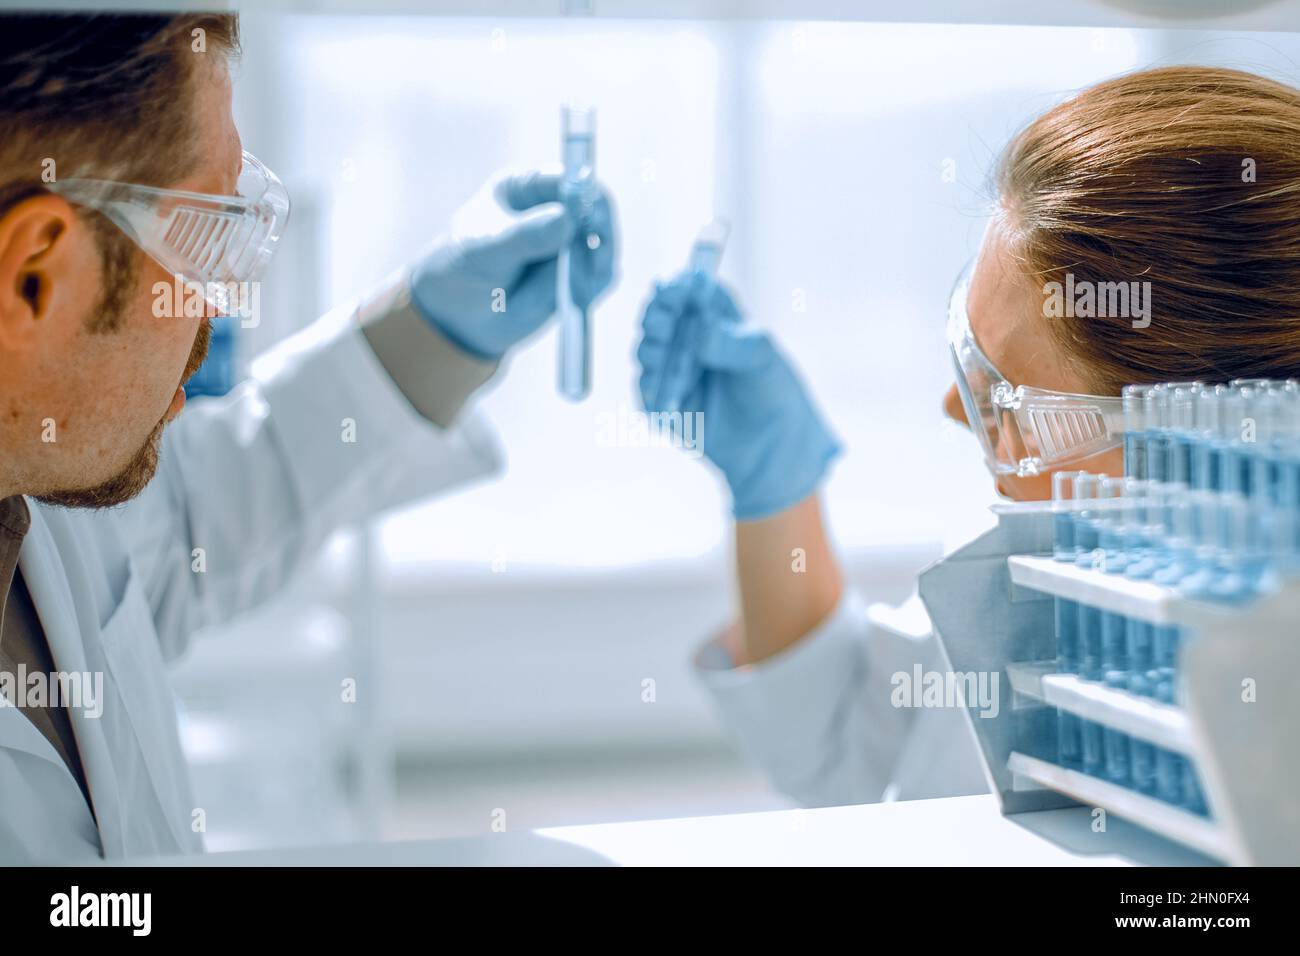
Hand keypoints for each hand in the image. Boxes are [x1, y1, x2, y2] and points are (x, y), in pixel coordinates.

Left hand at [409, 170, 616, 359]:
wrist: (459, 316)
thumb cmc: (464, 269)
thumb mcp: (485, 249)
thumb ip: (523, 235)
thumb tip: (565, 219)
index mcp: (527, 188)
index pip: (569, 179)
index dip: (586, 194)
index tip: (589, 218)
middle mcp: (553, 211)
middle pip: (596, 209)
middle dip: (600, 231)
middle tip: (595, 253)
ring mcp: (568, 245)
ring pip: (603, 245)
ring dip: (600, 262)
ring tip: (581, 282)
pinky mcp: (576, 276)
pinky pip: (599, 276)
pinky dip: (595, 285)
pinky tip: (579, 295)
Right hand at [636, 271, 840, 519]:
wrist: (772, 446)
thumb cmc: (773, 392)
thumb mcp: (761, 359)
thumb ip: (731, 343)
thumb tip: (698, 333)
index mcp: (715, 317)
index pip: (689, 292)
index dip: (678, 288)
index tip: (674, 291)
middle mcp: (689, 339)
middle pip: (660, 317)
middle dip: (656, 316)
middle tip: (663, 323)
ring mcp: (673, 369)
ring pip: (647, 350)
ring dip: (649, 349)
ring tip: (660, 353)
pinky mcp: (663, 401)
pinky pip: (646, 390)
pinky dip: (648, 386)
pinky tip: (658, 387)